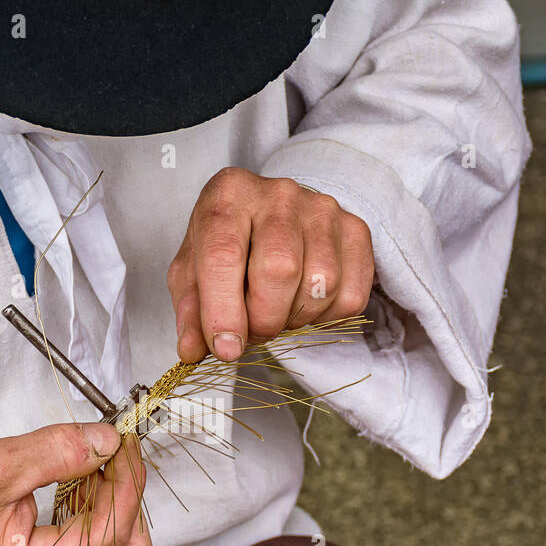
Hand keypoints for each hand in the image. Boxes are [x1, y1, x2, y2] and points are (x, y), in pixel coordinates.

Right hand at [0, 423, 151, 545]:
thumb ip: (58, 452)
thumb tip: (109, 442)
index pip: (112, 527)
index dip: (127, 477)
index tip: (123, 438)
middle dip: (130, 499)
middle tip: (112, 455)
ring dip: (118, 506)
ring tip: (93, 466)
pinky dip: (100, 515)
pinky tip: (80, 484)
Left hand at [167, 166, 374, 363]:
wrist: (273, 218)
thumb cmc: (229, 246)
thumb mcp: (194, 272)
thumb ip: (190, 311)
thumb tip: (192, 351)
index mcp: (229, 195)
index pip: (224, 255)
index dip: (223, 311)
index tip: (226, 348)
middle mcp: (279, 193)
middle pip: (279, 270)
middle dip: (264, 319)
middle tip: (253, 329)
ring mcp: (323, 209)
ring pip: (320, 286)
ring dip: (296, 318)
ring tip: (278, 310)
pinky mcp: (356, 230)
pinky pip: (351, 296)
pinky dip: (326, 317)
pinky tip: (305, 303)